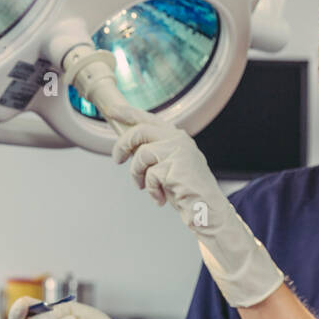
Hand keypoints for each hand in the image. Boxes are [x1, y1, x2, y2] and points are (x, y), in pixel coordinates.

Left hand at [110, 105, 283, 308]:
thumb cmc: (186, 190)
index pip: (148, 119)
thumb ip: (153, 152)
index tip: (112, 110)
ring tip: (144, 187)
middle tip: (117, 159)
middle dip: (123, 145)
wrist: (205, 208)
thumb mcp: (168, 165)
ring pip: (141, 155)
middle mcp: (178, 139)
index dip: (128, 113)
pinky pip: (149, 175)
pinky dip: (150, 189)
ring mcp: (177, 151)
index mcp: (176, 137)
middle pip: (139, 132)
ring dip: (137, 174)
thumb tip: (128, 147)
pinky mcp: (174, 165)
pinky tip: (159, 198)